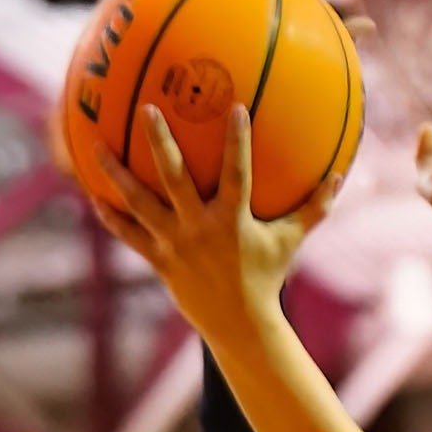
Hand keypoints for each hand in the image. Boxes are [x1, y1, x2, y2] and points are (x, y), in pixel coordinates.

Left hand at [92, 104, 340, 343]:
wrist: (239, 324)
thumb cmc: (267, 277)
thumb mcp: (291, 242)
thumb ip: (314, 208)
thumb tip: (340, 176)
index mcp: (233, 220)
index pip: (237, 172)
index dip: (237, 141)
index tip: (234, 107)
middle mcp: (200, 228)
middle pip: (176, 178)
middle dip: (161, 142)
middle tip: (148, 109)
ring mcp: (174, 243)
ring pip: (139, 202)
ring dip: (116, 173)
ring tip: (96, 146)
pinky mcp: (158, 259)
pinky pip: (129, 233)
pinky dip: (110, 215)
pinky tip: (91, 193)